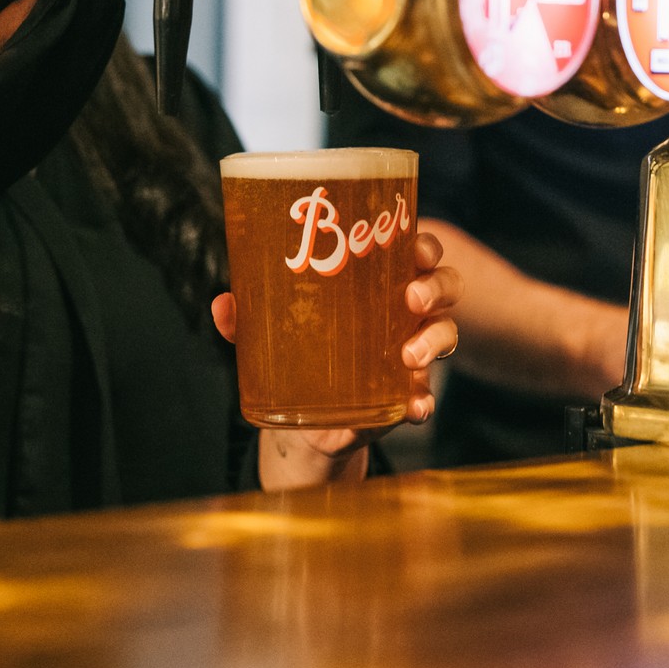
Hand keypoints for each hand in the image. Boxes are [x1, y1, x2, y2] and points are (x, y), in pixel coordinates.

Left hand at [211, 229, 461, 489]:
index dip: (423, 246)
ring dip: (435, 340)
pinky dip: (424, 401)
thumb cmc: (294, 353)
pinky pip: (426, 396)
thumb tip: (222, 304)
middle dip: (435, 288)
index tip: (416, 250)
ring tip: (410, 355)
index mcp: (376, 282)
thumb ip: (246, 320)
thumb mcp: (268, 335)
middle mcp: (402, 312)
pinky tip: (415, 406)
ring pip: (445, 333)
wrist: (302, 421)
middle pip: (443, 285)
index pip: (413, 251)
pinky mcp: (404, 396)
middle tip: (411, 299)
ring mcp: (410, 353)